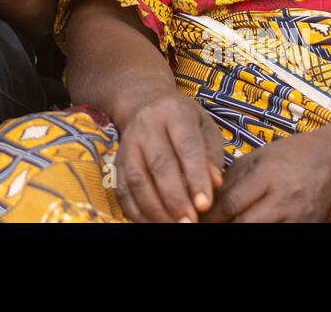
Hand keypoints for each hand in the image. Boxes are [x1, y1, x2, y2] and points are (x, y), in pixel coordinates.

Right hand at [114, 91, 225, 222]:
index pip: (187, 147)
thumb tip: (214, 185)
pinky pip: (122, 190)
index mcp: (175, 113)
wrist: (144, 103)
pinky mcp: (116, 161)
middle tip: (190, 222)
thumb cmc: (184, 121)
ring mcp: (127, 143)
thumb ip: (211, 156)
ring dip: (155, 209)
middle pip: (159, 164)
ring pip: (137, 179)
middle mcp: (147, 126)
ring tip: (174, 226)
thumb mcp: (205, 127)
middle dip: (175, 198)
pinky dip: (136, 212)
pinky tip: (153, 223)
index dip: (196, 177)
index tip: (205, 204)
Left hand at [204, 130, 330, 222]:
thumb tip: (203, 199)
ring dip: (238, 230)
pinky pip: (278, 235)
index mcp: (267, 176)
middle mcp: (284, 200)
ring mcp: (298, 219)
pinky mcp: (308, 229)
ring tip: (223, 226)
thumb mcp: (255, 159)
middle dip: (220, 227)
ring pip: (259, 234)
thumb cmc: (288, 155)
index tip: (192, 216)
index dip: (208, 215)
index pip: (230, 203)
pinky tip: (247, 225)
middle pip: (243, 225)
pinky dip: (259, 233)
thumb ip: (229, 180)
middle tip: (201, 224)